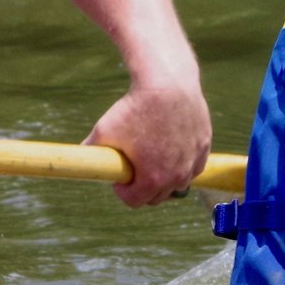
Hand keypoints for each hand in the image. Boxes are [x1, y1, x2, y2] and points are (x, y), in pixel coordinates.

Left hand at [86, 78, 211, 206]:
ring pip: (177, 184)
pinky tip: (170, 147)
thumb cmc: (135, 107)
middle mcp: (176, 177)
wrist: (168, 83)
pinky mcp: (204, 148)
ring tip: (151, 157)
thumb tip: (81, 158)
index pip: (134, 201)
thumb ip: (90, 151)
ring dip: (164, 177)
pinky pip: (191, 167)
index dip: (122, 190)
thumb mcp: (104, 130)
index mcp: (152, 179)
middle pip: (157, 197)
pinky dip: (181, 163)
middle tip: (134, 167)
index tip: (118, 176)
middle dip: (143, 186)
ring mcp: (193, 163)